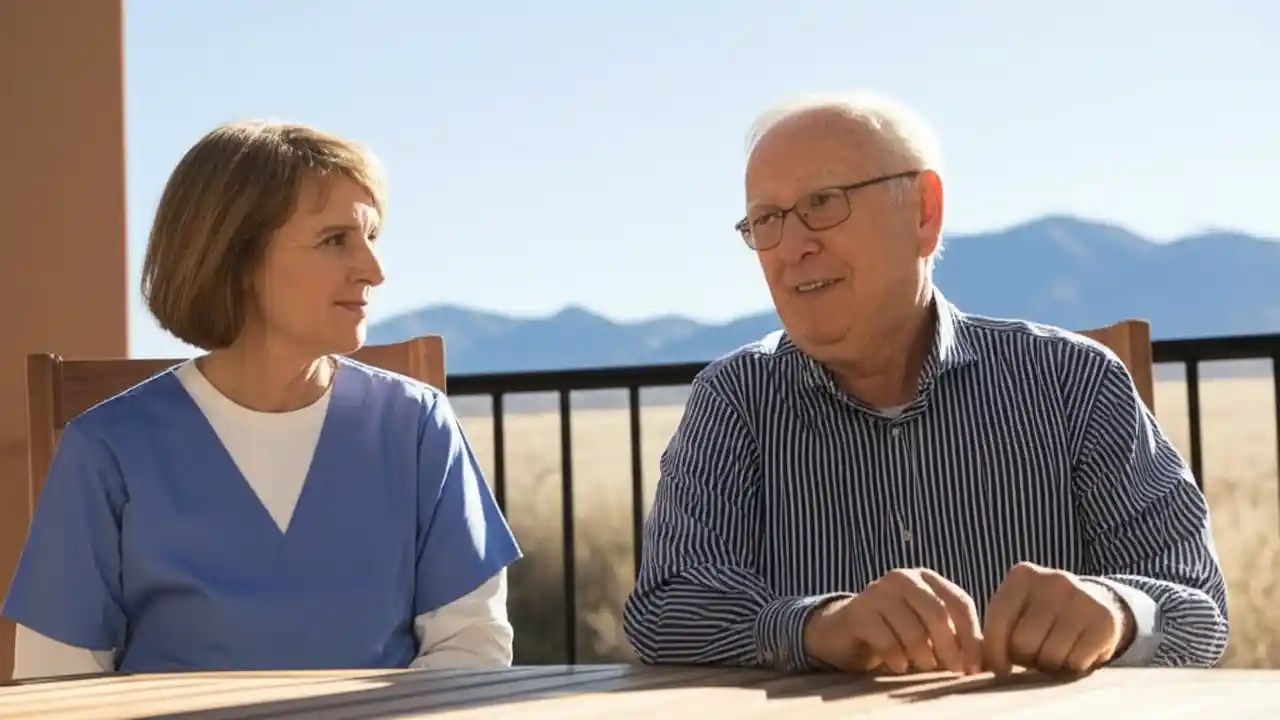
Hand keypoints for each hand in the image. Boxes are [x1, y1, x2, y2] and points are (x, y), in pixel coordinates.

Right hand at [802, 568, 983, 674]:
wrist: (846, 629)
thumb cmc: (896, 630)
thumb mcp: (928, 627)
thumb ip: (954, 635)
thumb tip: (985, 661)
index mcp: (926, 578)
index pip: (959, 602)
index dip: (972, 637)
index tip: (975, 666)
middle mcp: (903, 578)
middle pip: (937, 614)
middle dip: (950, 648)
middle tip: (953, 671)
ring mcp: (877, 591)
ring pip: (913, 631)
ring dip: (923, 657)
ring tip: (923, 666)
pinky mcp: (858, 611)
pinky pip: (887, 642)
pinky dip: (898, 661)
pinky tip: (899, 666)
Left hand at [983, 562, 1134, 674]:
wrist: (1096, 602)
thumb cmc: (1043, 613)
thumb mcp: (1017, 609)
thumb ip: (998, 629)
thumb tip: (983, 665)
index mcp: (1022, 576)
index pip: (998, 620)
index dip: (995, 652)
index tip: (1000, 668)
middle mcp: (1053, 580)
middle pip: (1023, 642)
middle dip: (1024, 659)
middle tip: (1032, 657)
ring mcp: (1081, 598)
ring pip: (1050, 655)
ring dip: (1048, 666)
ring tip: (1052, 655)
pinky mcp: (1104, 620)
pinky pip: (1076, 662)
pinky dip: (1072, 668)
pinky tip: (1074, 654)